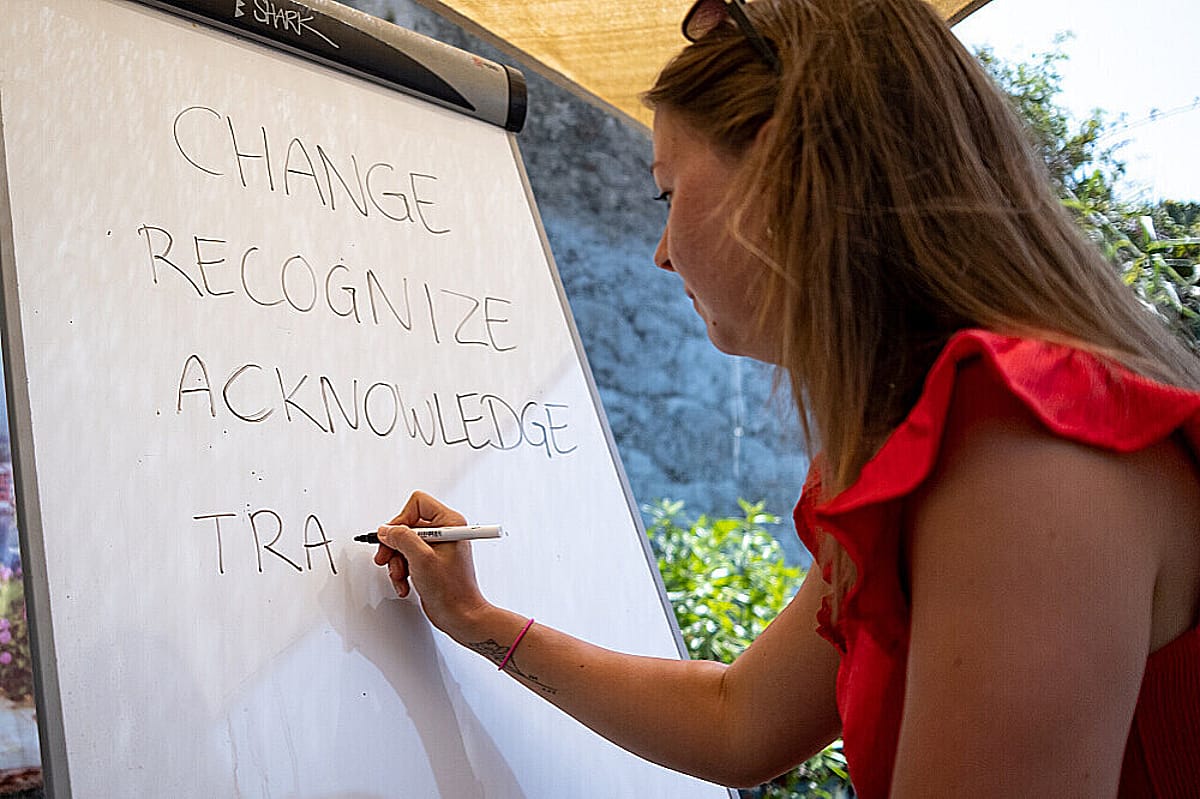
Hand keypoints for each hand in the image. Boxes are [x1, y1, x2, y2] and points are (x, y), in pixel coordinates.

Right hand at [372, 491, 489, 639]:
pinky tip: (405, 584)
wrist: (460, 616)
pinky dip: (402, 571)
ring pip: (404, 543)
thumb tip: (387, 530)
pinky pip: (408, 558)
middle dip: (394, 545)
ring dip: (397, 562)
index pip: (418, 504)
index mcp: (450, 523)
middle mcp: (445, 532)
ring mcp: (437, 548)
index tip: (394, 537)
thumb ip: (402, 539)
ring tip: (400, 576)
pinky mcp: (431, 562)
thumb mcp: (422, 559)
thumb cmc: (452, 590)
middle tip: (386, 558)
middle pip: (407, 525)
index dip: (401, 519)